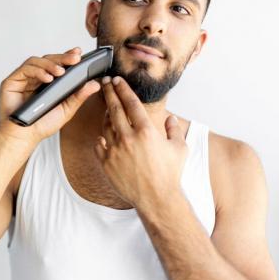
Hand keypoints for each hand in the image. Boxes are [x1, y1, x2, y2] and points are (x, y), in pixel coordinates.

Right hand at [0, 47, 100, 144]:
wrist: (24, 137)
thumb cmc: (41, 125)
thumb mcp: (66, 109)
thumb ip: (79, 96)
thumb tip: (95, 84)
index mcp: (47, 83)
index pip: (57, 64)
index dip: (67, 56)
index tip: (78, 53)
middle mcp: (34, 78)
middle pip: (48, 59)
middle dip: (62, 58)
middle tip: (74, 59)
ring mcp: (23, 79)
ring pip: (36, 61)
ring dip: (50, 64)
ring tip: (61, 72)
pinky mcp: (12, 81)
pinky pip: (25, 69)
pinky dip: (38, 71)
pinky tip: (47, 78)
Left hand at [94, 76, 187, 209]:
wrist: (157, 199)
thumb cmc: (170, 175)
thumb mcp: (180, 148)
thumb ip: (174, 130)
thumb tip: (170, 119)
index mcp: (146, 131)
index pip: (131, 102)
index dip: (122, 89)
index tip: (116, 80)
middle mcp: (128, 137)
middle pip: (114, 108)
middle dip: (108, 93)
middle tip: (104, 83)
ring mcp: (115, 150)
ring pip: (105, 125)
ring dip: (105, 114)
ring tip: (107, 108)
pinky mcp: (106, 162)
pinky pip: (99, 144)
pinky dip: (101, 137)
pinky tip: (103, 134)